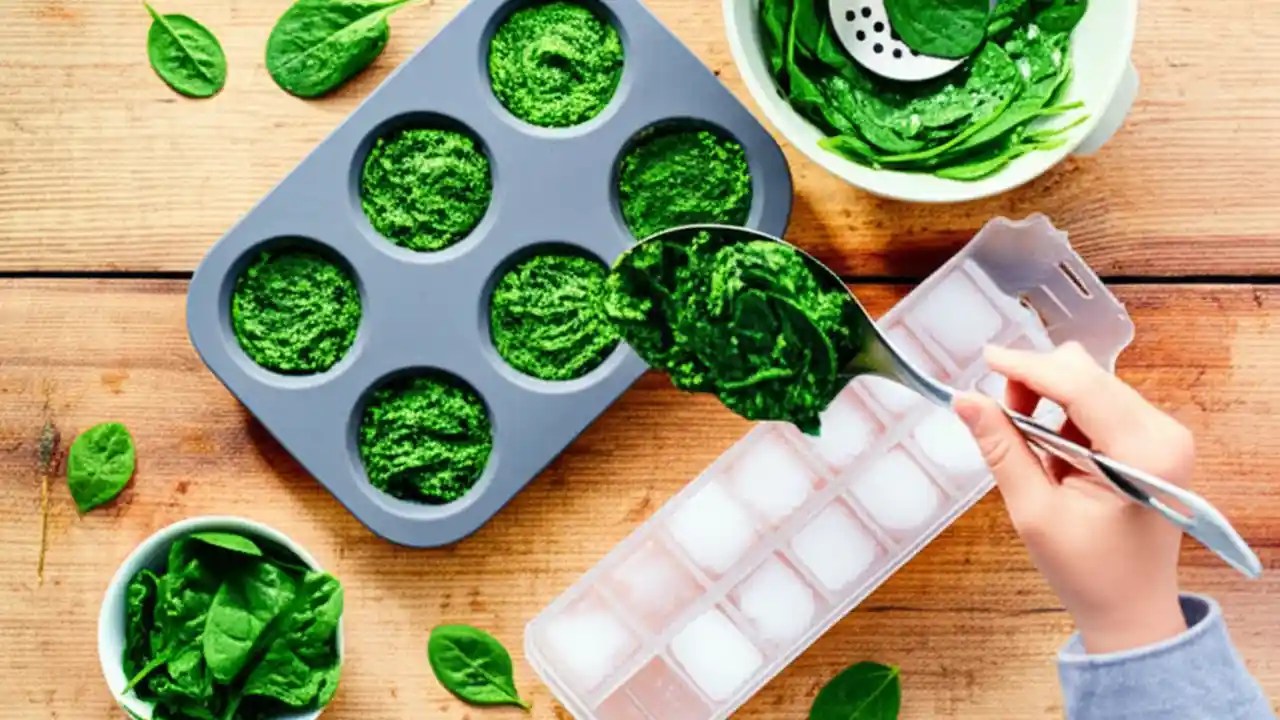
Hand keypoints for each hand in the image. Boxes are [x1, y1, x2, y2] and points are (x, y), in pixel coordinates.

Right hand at [953, 342, 1191, 653]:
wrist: (1131, 608)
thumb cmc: (1090, 572)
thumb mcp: (1034, 512)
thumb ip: (1002, 449)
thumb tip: (966, 400)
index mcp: (1145, 454)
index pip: (1081, 386)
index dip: (1029, 368)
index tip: (986, 358)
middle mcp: (1164, 434)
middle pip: (1088, 375)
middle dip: (1036, 384)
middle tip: (1000, 415)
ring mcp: (1163, 434)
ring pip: (1091, 383)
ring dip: (1049, 400)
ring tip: (1028, 444)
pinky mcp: (1153, 439)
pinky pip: (1099, 403)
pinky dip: (1065, 416)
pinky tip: (1053, 452)